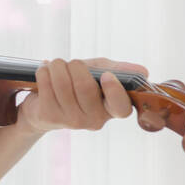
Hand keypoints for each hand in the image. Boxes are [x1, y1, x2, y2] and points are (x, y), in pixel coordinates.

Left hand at [16, 57, 148, 135]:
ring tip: (55, 66)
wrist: (41, 105)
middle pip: (85, 87)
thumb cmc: (75, 84)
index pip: (121, 107)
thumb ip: (119, 70)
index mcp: (111, 108)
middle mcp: (94, 120)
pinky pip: (46, 86)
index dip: (114, 91)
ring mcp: (71, 121)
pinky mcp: (50, 117)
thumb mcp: (98, 73)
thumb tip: (143, 72)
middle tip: (69, 63)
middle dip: (75, 66)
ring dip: (57, 66)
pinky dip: (44, 72)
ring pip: (63, 84)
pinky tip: (44, 72)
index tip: (106, 76)